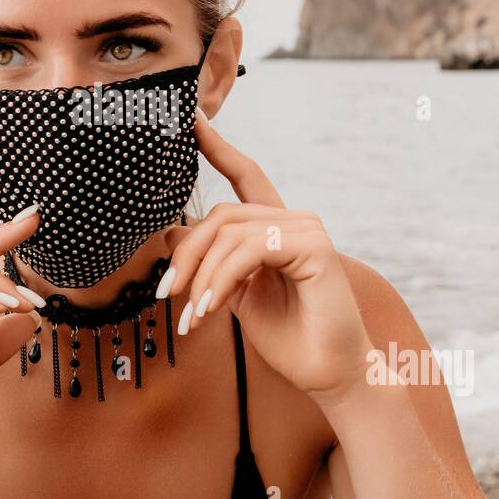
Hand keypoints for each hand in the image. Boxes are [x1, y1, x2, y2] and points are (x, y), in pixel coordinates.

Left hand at [162, 108, 373, 403]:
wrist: (330, 376)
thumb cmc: (289, 339)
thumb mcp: (234, 296)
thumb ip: (210, 263)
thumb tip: (172, 231)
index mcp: (275, 229)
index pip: (245, 176)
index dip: (218, 148)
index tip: (192, 122)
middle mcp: (294, 221)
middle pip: (220, 214)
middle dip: (187, 254)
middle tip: (167, 294)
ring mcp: (306, 229)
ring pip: (229, 233)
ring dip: (200, 277)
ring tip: (192, 315)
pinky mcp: (314, 247)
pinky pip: (249, 250)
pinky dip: (221, 280)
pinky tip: (210, 308)